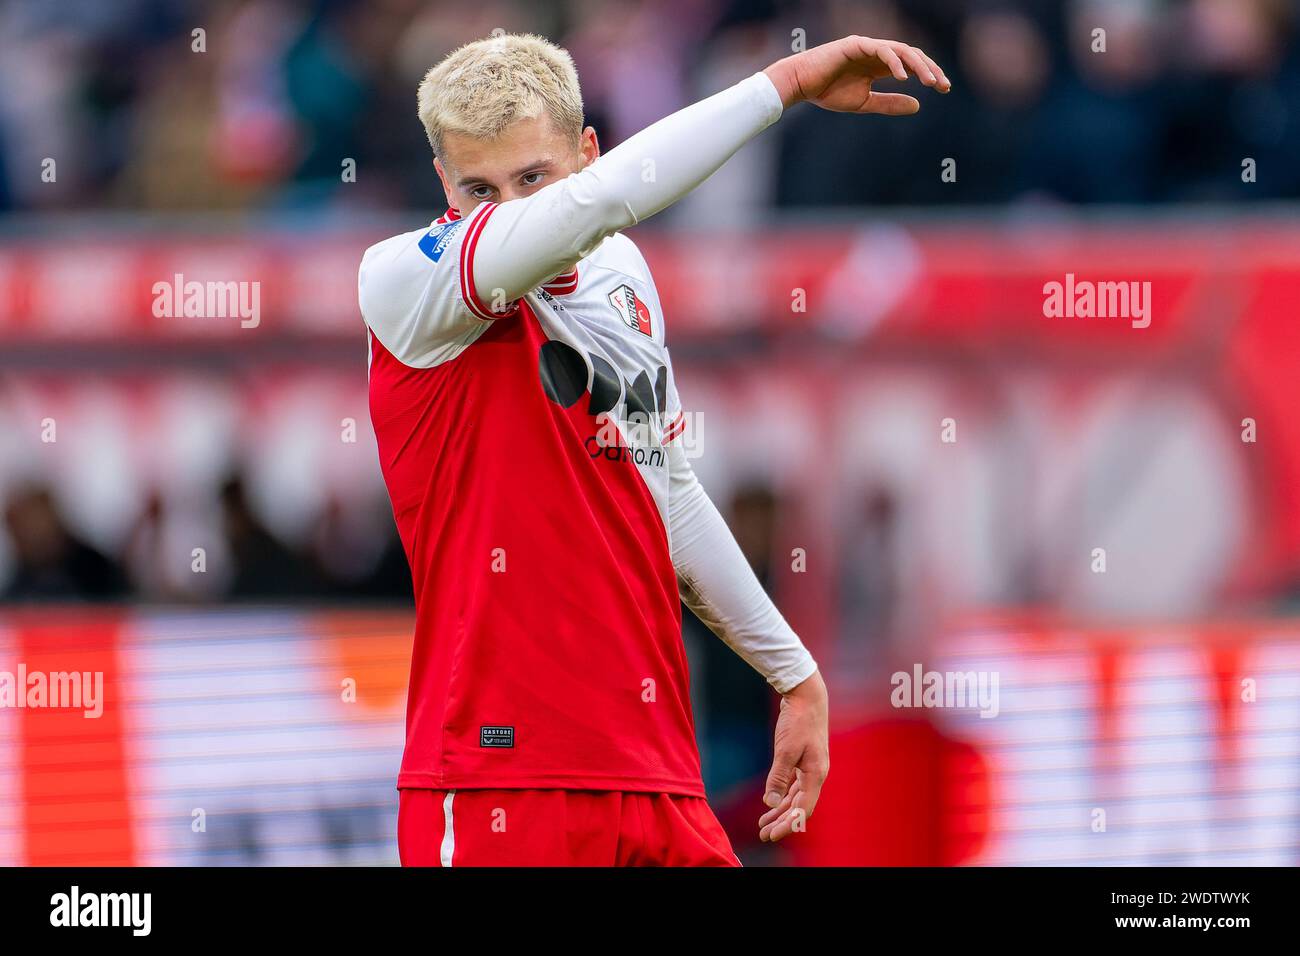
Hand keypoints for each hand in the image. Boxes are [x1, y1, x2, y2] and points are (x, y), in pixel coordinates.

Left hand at [759, 669, 828, 842]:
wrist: (807, 696)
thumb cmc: (799, 720)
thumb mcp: (785, 749)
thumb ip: (778, 777)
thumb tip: (770, 802)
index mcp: (816, 774)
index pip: (803, 810)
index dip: (788, 825)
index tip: (771, 835)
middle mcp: (816, 774)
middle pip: (800, 806)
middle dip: (782, 822)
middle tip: (763, 835)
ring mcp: (811, 768)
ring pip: (796, 797)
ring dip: (781, 811)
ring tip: (764, 823)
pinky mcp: (804, 760)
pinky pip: (794, 786)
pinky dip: (783, 796)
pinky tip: (771, 802)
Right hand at [764, 35, 949, 113]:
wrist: (800, 84)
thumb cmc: (827, 93)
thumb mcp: (864, 103)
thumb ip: (889, 103)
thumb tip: (918, 106)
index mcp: (879, 65)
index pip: (911, 66)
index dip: (929, 74)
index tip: (944, 89)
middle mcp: (877, 52)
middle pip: (912, 56)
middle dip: (930, 69)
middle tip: (944, 85)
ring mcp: (867, 46)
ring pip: (901, 51)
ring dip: (918, 65)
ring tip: (930, 82)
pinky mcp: (856, 45)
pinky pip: (881, 49)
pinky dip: (894, 62)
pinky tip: (904, 77)